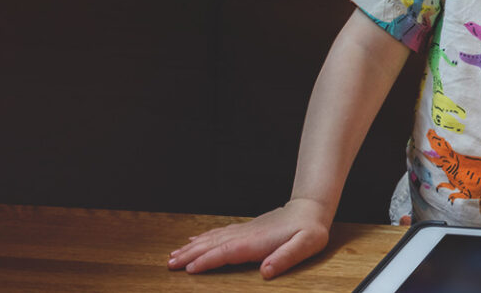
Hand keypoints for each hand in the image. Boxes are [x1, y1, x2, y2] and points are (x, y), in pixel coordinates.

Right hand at [167, 198, 330, 278]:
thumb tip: (266, 271)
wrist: (311, 209)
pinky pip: (219, 233)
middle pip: (212, 245)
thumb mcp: (305, 245)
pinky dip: (203, 238)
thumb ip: (286, 257)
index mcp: (255, 243)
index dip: (206, 261)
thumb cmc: (310, 231)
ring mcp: (244, 230)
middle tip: (169, 264)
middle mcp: (245, 235)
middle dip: (190, 255)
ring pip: (212, 239)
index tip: (188, 269)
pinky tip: (194, 240)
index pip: (225, 253)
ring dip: (192, 247)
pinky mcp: (246, 229)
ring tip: (174, 254)